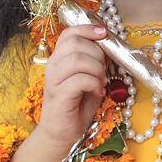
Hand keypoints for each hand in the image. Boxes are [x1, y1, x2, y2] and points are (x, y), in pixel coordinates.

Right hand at [35, 24, 109, 151]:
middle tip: (103, 71)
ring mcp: (53, 81)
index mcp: (59, 59)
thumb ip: (95, 62)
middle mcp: (53, 66)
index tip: (104, 33)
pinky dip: (94, 84)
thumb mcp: (90, 78)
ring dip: (97, 70)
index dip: (88, 28)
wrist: (63, 133)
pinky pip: (80, 80)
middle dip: (98, 53)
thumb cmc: (78, 105)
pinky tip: (97, 93)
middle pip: (75, 43)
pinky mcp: (58, 96)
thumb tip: (109, 46)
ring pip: (77, 59)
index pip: (69, 33)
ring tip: (100, 83)